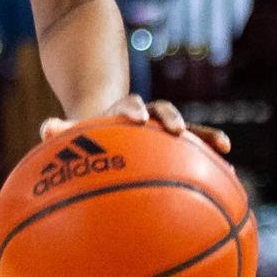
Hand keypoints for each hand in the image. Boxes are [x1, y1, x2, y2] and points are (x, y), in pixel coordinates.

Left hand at [41, 95, 230, 155]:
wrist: (108, 120)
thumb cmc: (90, 132)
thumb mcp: (76, 130)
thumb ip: (62, 130)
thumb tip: (46, 129)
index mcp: (121, 111)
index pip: (127, 104)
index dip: (132, 109)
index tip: (137, 117)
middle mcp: (147, 115)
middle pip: (162, 109)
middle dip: (170, 117)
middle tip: (177, 128)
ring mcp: (164, 128)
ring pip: (187, 129)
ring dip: (203, 136)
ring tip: (223, 147)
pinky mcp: (177, 144)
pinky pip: (198, 150)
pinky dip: (212, 157)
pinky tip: (231, 172)